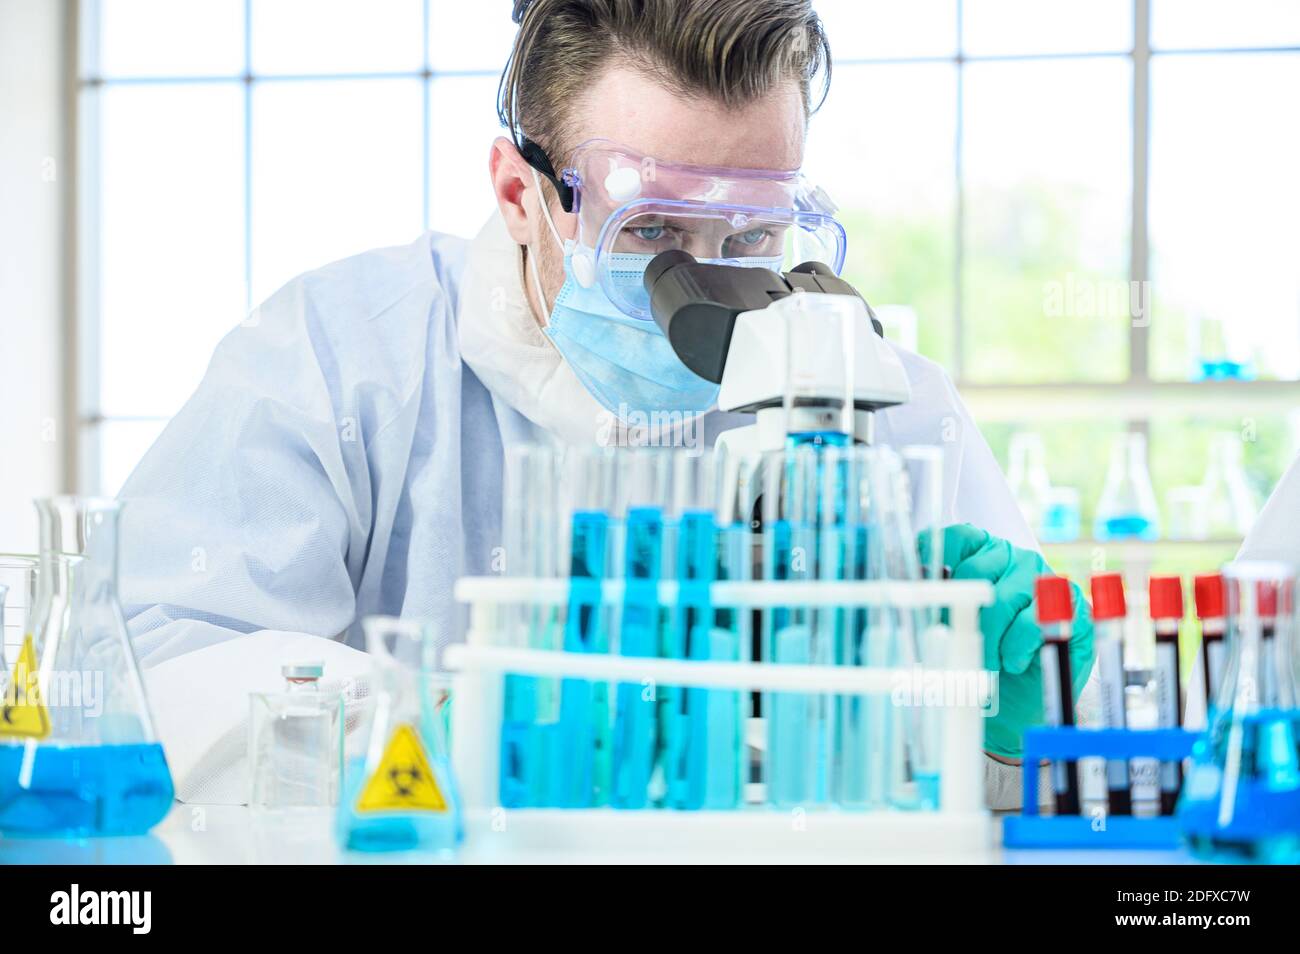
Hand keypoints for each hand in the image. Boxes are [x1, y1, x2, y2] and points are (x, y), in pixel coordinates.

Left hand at [925, 524, 1093, 758]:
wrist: (1014, 702)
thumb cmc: (977, 658)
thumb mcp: (945, 628)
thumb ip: (930, 604)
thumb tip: (907, 588)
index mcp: (981, 552)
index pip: (953, 539)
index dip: (932, 562)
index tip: (919, 592)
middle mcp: (1013, 559)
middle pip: (972, 573)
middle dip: (957, 616)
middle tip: (953, 647)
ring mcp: (1046, 580)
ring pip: (1002, 600)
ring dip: (987, 639)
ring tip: (985, 663)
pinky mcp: (1073, 609)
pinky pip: (1036, 621)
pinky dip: (1017, 648)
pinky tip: (1014, 662)